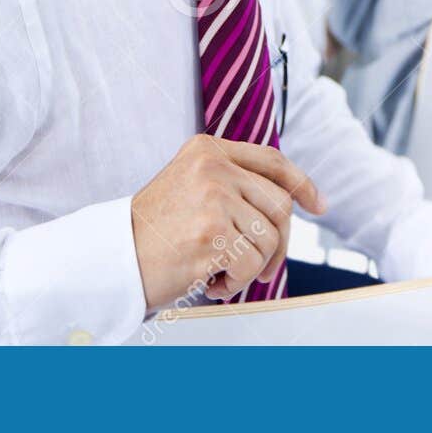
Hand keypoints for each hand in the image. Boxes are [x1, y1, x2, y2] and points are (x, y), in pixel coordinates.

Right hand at [130, 135, 325, 308]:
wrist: (113, 258)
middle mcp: (212, 166)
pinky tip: (212, 281)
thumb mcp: (190, 187)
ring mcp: (213, 197)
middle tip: (265, 269)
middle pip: (280, 205)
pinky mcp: (212, 232)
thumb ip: (233, 183)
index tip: (319, 205)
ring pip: (269, 239)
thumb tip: (291, 201)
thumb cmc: (152, 233)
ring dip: (253, 267)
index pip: (272, 161)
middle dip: (280, 243)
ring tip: (222, 272)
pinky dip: (237, 283)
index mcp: (207, 149)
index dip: (302, 184)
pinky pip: (251, 265)